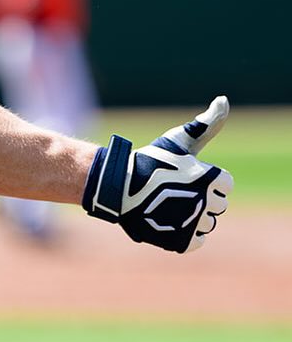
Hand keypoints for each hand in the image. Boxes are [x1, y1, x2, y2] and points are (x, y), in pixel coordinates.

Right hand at [83, 96, 232, 252]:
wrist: (117, 186)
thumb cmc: (149, 161)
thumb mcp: (177, 139)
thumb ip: (206, 124)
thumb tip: (224, 100)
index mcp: (211, 178)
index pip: (225, 185)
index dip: (206, 179)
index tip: (185, 176)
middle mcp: (206, 201)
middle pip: (218, 205)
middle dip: (200, 197)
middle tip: (173, 190)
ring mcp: (194, 223)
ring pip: (207, 223)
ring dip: (193, 216)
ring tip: (170, 205)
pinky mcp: (183, 241)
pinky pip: (197, 241)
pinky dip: (186, 235)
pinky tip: (170, 221)